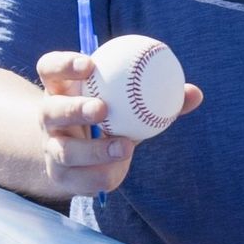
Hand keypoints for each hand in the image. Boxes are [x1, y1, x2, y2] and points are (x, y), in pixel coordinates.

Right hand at [32, 50, 203, 196]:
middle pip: (51, 110)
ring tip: (124, 147)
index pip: (50, 69)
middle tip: (102, 108)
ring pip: (65, 151)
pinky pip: (79, 179)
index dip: (64, 64)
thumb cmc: (109, 120)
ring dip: (94, 150)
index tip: (89, 64)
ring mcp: (51, 149)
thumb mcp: (126, 105)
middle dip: (74, 108)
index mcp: (60, 90)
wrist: (79, 158)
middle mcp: (48, 118)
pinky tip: (119, 171)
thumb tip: (195, 93)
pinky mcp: (59, 176)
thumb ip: (158, 98)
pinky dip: (101, 175)